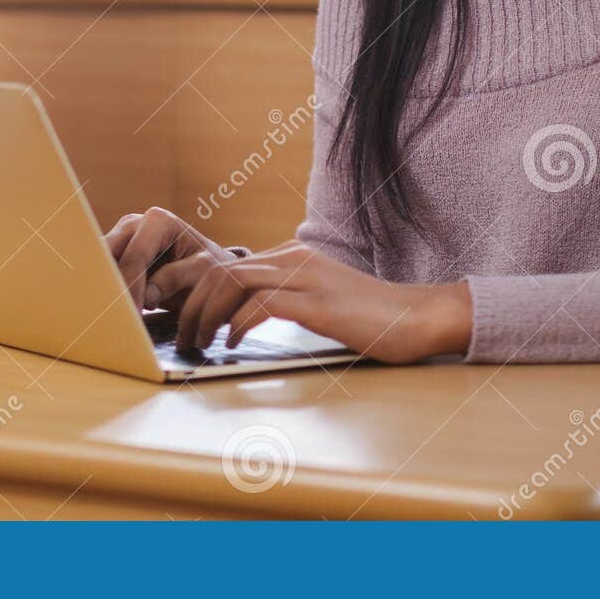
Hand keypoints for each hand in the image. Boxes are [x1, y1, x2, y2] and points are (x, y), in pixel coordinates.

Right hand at [105, 206, 236, 310]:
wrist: (204, 270)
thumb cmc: (207, 267)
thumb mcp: (203, 271)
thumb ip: (176, 278)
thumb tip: (146, 296)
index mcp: (157, 221)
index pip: (135, 256)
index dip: (131, 287)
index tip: (133, 314)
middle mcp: (133, 223)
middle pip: (110, 256)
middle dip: (111, 286)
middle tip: (115, 316)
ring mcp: (120, 237)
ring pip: (100, 264)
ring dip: (104, 289)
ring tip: (111, 315)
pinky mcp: (113, 254)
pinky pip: (101, 272)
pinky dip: (104, 290)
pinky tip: (111, 310)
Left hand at [176, 240, 472, 363]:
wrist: (417, 317)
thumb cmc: (369, 317)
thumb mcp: (316, 299)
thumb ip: (282, 299)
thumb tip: (240, 319)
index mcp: (289, 255)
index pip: (225, 265)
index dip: (196, 293)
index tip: (184, 320)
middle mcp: (292, 257)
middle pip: (219, 270)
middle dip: (190, 304)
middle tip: (182, 336)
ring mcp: (304, 276)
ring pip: (231, 282)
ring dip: (206, 315)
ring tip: (199, 341)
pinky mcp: (315, 301)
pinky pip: (259, 304)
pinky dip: (237, 325)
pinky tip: (232, 343)